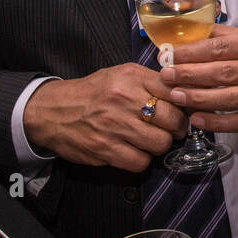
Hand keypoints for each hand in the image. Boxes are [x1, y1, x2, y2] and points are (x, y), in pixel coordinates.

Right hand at [23, 64, 186, 171]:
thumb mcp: (120, 75)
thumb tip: (183, 94)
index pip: (174, 90)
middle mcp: (124, 99)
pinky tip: (134, 151)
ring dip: (158, 145)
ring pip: (160, 143)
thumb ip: (151, 81)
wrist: (52, 111)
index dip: (184, 103)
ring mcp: (115, 125)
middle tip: (171, 129)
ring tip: (149, 140)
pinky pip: (140, 162)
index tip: (184, 110)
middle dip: (176, 128)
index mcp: (130, 77)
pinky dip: (141, 160)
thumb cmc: (93, 93)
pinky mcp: (105, 149)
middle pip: (172, 119)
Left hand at [159, 25, 237, 132]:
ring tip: (176, 96)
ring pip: (230, 97)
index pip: (223, 46)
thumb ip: (228, 36)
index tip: (170, 54)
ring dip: (199, 98)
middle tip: (166, 75)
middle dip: (191, 74)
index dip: (194, 51)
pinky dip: (217, 122)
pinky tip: (198, 120)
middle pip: (223, 72)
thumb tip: (193, 31)